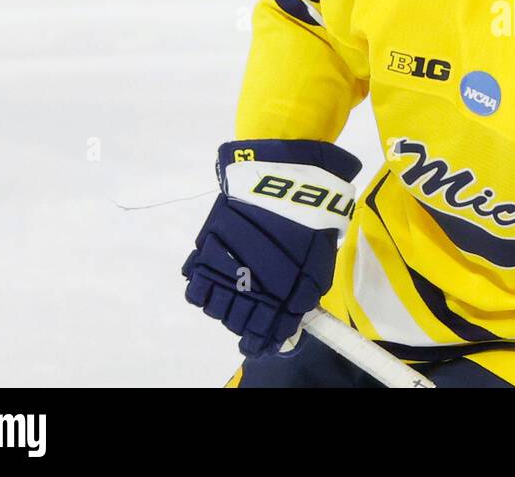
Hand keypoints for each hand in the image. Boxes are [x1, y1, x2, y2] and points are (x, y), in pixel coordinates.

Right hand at [182, 139, 361, 356]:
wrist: (283, 174)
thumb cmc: (311, 214)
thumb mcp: (319, 258)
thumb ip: (306, 292)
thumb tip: (294, 317)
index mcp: (284, 294)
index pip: (267, 334)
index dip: (264, 341)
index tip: (263, 340)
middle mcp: (251, 288)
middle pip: (238, 324)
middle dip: (244, 323)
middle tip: (250, 313)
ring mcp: (225, 269)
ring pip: (214, 309)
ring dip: (223, 307)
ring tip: (233, 294)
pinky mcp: (206, 249)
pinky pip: (195, 286)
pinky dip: (202, 289)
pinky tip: (213, 281)